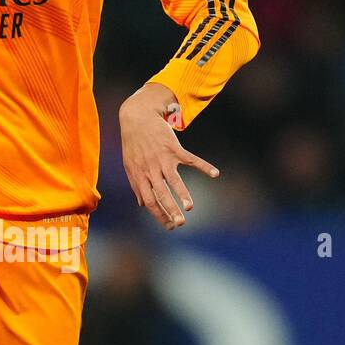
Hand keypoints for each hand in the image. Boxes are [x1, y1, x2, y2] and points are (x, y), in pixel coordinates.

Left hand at [119, 83, 218, 229]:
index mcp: (140, 176)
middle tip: (180, 223)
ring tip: (189, 207)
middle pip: (160, 194)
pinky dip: (204, 166)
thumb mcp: (130, 165)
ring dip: (182, 194)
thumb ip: (136, 185)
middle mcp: (151, 169)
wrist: (137, 117)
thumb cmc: (133, 144)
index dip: (159, 215)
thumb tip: (141, 204)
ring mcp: (162, 158)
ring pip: (173, 180)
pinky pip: (190, 159)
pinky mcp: (173, 148)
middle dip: (170, 210)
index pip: (149, 201)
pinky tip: (215, 174)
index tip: (170, 226)